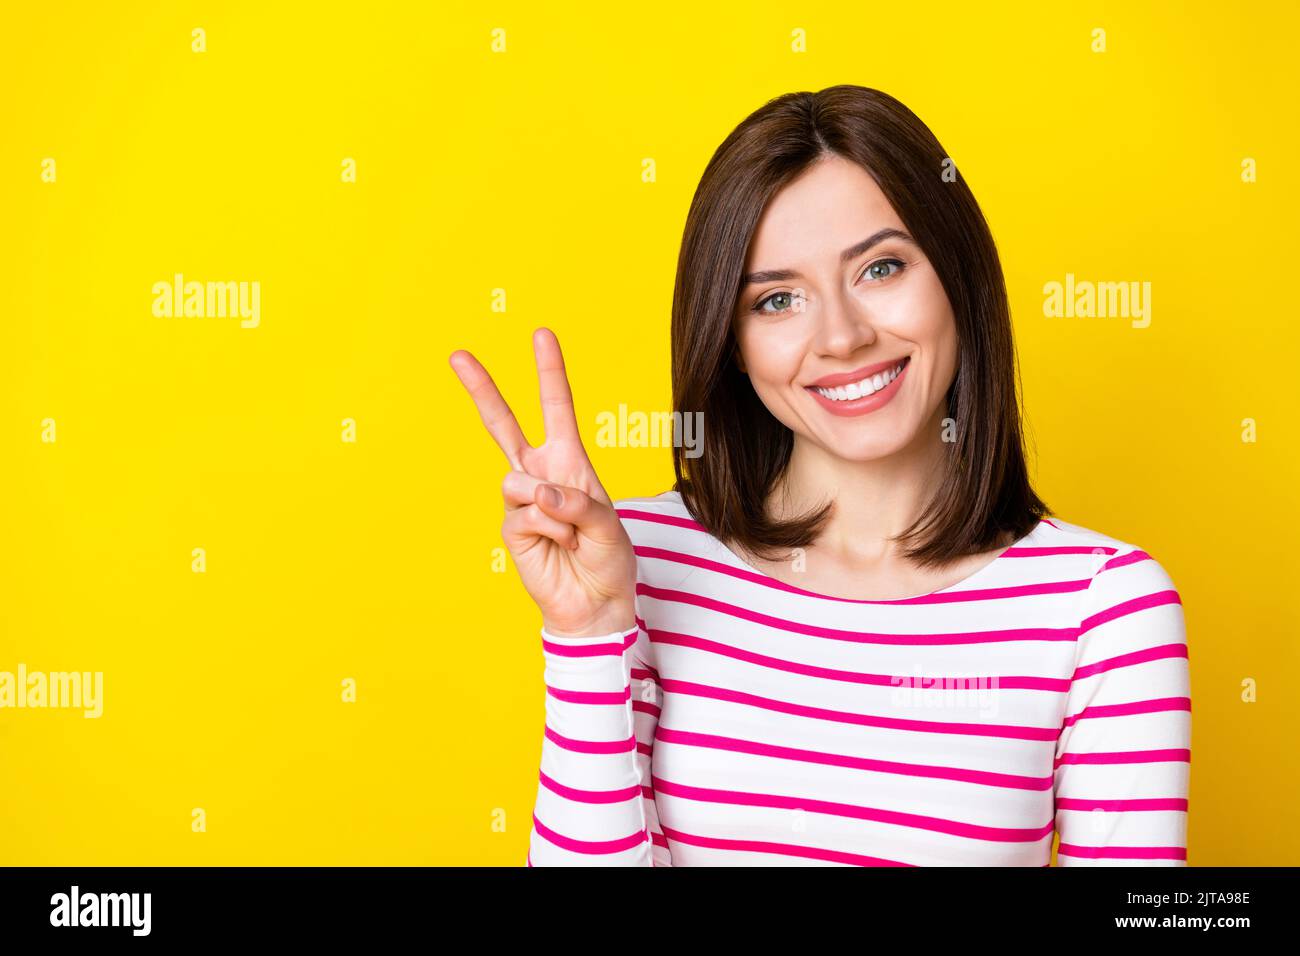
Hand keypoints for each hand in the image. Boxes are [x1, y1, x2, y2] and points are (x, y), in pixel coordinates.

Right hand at [448, 327, 636, 637]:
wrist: (595, 605)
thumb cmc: (607, 561)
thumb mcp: (609, 525)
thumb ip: (578, 502)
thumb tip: (538, 491)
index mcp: (570, 462)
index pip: (556, 409)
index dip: (549, 371)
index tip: (541, 334)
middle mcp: (540, 475)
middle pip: (503, 426)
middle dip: (482, 390)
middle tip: (458, 355)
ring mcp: (522, 501)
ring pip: (516, 480)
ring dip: (553, 509)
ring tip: (572, 534)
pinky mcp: (511, 529)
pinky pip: (523, 514)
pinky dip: (550, 531)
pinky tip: (562, 547)